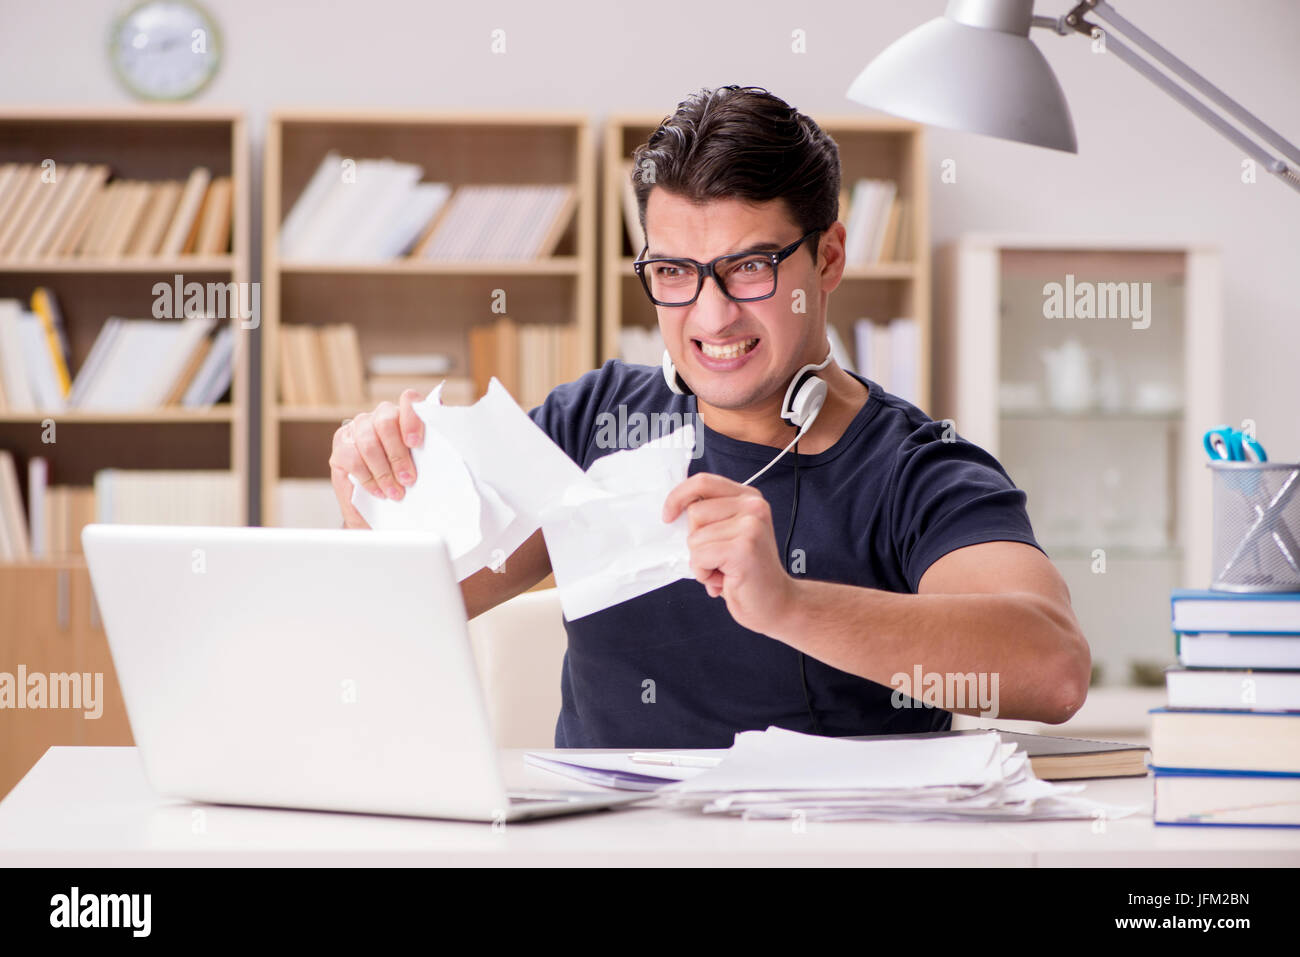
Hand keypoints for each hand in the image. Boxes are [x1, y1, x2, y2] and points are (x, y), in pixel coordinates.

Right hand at [328, 389, 423, 528]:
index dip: (412, 419)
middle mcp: (380, 416)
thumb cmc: (404, 484)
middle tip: (408, 479)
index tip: (415, 443)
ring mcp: (358, 428)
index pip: (409, 400)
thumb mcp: (422, 469)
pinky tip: (378, 491)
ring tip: (395, 492)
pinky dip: (367, 478)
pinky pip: (352, 457)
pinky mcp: (342, 444)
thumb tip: (441, 457)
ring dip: (383, 471)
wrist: (378, 512)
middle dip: (398, 455)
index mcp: (405, 416)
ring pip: (369, 442)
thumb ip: (429, 455)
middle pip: (386, 422)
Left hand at [662, 472, 796, 634]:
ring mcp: (750, 526)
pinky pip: (699, 557)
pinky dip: (704, 574)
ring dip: (701, 561)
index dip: (678, 496)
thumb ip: (710, 517)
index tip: (668, 516)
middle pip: (694, 512)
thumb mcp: (730, 534)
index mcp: (749, 497)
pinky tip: (725, 579)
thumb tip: (673, 511)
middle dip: (696, 540)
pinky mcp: (743, 548)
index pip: (703, 482)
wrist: (776, 603)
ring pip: (694, 538)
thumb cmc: (746, 572)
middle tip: (720, 558)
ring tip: (725, 570)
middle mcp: (753, 506)